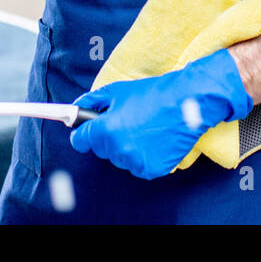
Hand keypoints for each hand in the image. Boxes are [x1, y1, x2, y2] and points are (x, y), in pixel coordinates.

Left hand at [68, 49, 252, 179]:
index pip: (80, 141)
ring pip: (120, 159)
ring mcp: (135, 162)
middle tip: (127, 121)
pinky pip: (138, 165)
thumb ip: (90, 102)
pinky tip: (154, 140)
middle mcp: (118, 150)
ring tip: (144, 129)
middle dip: (108, 138)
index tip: (88, 131)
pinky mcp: (151, 170)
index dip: (83, 134)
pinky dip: (143, 156)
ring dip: (127, 147)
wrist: (186, 103)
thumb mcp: (117, 91)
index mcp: (105, 130)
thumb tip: (74, 110)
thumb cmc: (152, 94)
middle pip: (102, 150)